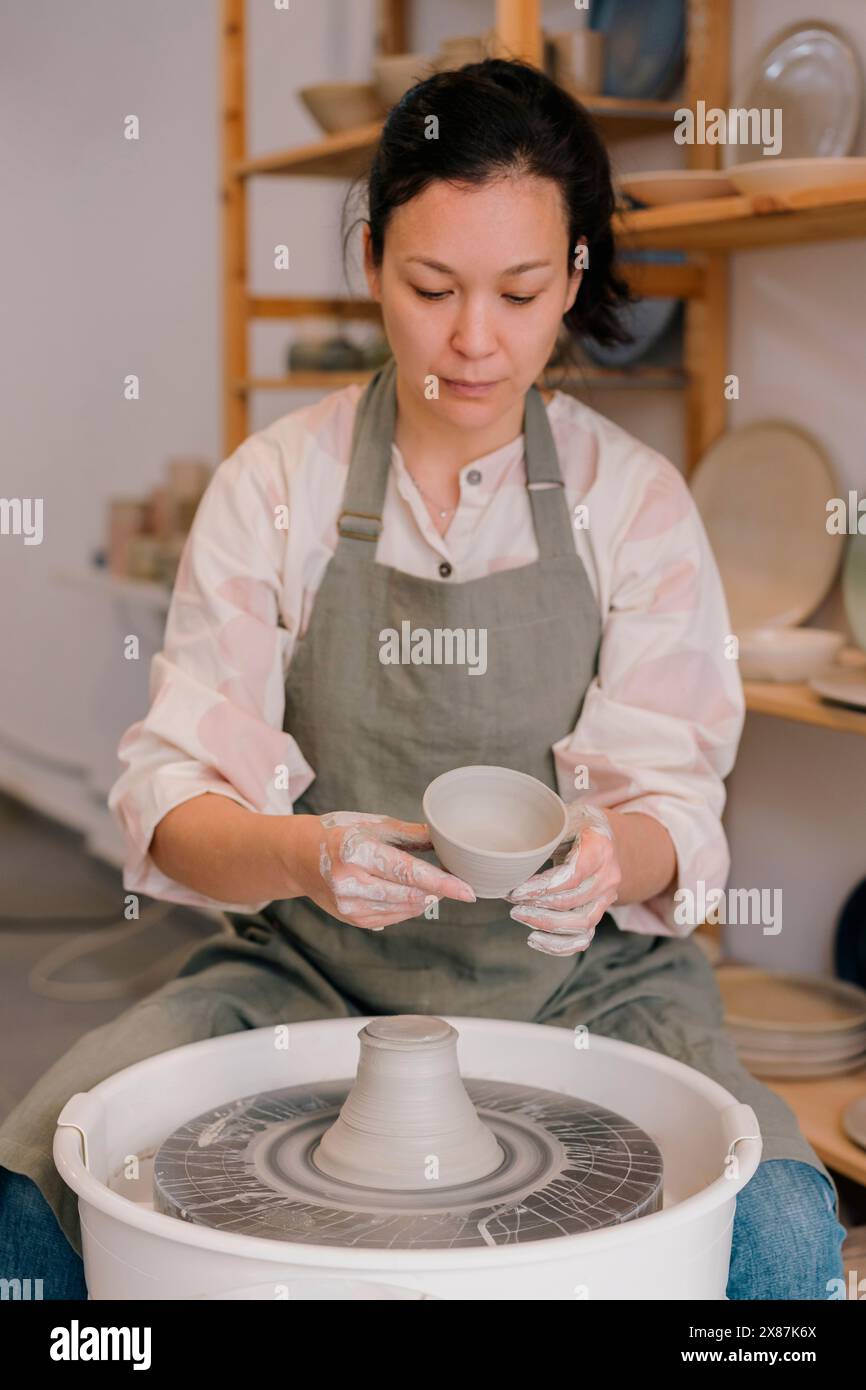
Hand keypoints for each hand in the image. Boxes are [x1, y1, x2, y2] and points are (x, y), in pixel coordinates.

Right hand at [298, 811, 475, 931]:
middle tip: (455, 880)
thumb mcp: (372, 825)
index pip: (408, 872)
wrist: (299, 856)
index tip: (467, 890)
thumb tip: (445, 840)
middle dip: (437, 890)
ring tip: (431, 884)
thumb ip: (410, 834)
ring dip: (424, 899)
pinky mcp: (351, 919)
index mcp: (356, 852)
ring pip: (403, 909)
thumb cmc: (339, 834)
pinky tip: (411, 894)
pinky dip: (408, 907)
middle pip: (408, 895)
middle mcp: (350, 882)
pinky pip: (392, 917)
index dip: (441, 883)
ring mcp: (349, 905)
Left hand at [506, 803, 620, 956]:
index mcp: (600, 848)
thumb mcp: (565, 817)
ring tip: (519, 915)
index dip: (542, 887)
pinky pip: (584, 938)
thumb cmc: (578, 824)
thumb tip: (511, 857)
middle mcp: (608, 876)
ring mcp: (606, 898)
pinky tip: (534, 939)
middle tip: (511, 901)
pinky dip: (559, 945)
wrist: (606, 835)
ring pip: (581, 924)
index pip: (571, 876)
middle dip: (538, 905)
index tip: (516, 891)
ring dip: (546, 924)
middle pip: (573, 902)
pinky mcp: (599, 912)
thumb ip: (544, 834)